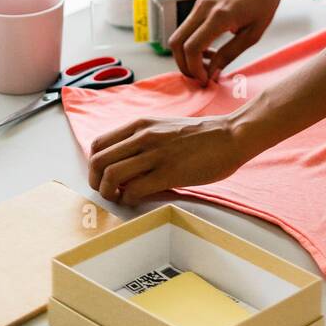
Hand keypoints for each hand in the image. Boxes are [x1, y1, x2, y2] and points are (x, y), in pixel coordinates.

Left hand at [88, 114, 254, 204]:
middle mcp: (143, 137)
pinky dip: (128, 200)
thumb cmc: (200, 135)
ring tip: (120, 197)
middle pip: (98, 162)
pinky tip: (137, 200)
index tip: (104, 176)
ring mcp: (155, 154)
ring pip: (111, 176)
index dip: (95, 165)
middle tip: (108, 192)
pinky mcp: (168, 173)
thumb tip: (123, 162)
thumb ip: (142, 139)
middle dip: (96, 182)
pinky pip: (133, 190)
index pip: (98, 144)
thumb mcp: (164, 127)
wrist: (230, 136)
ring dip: (109, 193)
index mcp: (141, 124)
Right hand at [169, 0, 288, 86]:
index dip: (194, 69)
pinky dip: (190, 44)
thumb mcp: (253, 33)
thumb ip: (230, 54)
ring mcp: (200, 4)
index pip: (192, 47)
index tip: (206, 79)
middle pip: (177, 43)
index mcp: (220, 15)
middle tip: (201, 77)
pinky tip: (209, 51)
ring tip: (206, 66)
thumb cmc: (264, 0)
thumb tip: (212, 73)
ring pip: (178, 35)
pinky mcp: (200, 3)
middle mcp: (204, 8)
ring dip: (186, 55)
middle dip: (184, 65)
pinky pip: (186, 28)